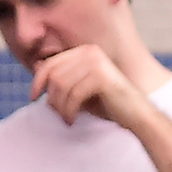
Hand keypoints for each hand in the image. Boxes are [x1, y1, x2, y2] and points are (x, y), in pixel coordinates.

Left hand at [30, 45, 150, 127]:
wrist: (137, 114)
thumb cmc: (108, 102)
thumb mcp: (80, 87)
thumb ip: (62, 75)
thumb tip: (36, 65)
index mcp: (85, 51)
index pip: (50, 63)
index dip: (37, 81)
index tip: (34, 97)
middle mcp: (90, 52)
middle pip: (54, 74)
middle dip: (51, 97)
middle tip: (56, 113)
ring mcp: (97, 63)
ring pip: (61, 85)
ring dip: (60, 106)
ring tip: (66, 117)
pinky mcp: (101, 77)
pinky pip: (73, 95)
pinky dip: (69, 110)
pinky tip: (72, 120)